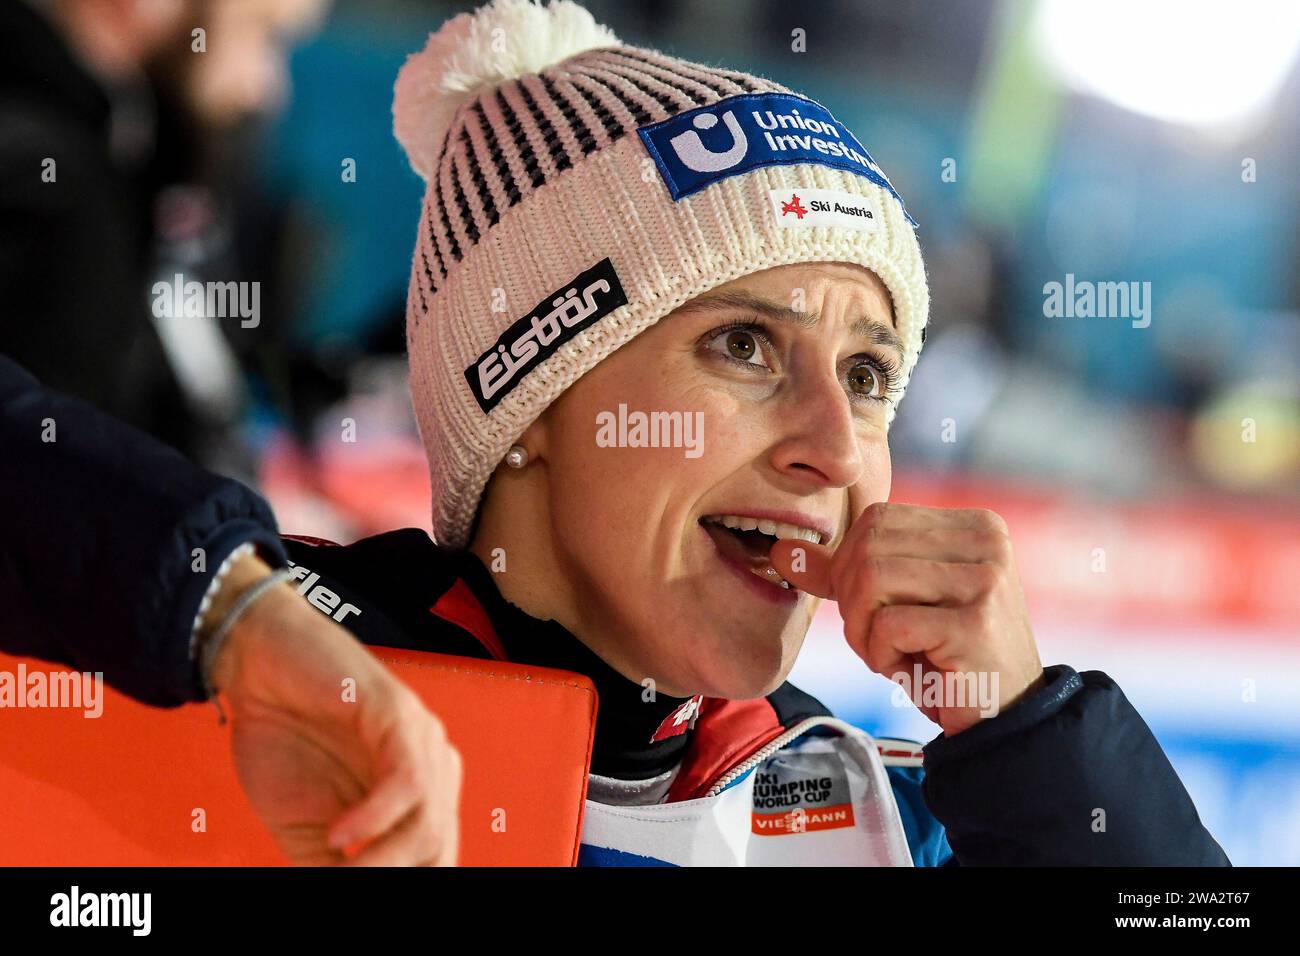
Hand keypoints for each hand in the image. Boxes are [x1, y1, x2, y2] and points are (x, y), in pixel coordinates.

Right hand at [204, 555, 461, 864]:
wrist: (255, 664)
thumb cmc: (282, 735)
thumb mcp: (306, 827)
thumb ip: (336, 865)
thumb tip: (353, 890)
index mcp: (417, 794)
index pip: (435, 856)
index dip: (408, 881)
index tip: (358, 891)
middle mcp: (432, 766)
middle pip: (439, 848)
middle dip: (396, 876)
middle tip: (348, 884)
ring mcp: (421, 739)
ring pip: (429, 823)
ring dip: (381, 861)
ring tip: (341, 866)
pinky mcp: (400, 714)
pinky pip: (407, 781)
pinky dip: (372, 819)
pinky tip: (340, 833)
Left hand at [771, 502, 1044, 736]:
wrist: (1003, 719)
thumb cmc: (946, 658)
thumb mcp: (895, 605)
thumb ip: (844, 573)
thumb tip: (783, 550)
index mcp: (973, 525)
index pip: (876, 519)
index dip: (850, 567)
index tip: (870, 612)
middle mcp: (986, 541)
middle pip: (869, 547)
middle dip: (853, 602)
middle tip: (876, 640)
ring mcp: (986, 579)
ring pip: (873, 580)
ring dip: (864, 630)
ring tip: (892, 654)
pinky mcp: (976, 622)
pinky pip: (889, 625)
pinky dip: (882, 655)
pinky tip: (909, 672)